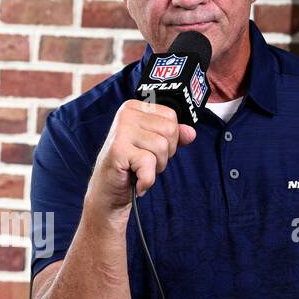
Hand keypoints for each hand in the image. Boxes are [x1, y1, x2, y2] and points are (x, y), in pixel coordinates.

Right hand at [87, 98, 197, 219]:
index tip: (151, 149)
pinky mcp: (118, 149)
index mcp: (135, 108)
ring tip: (140, 170)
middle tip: (146, 162)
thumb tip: (191, 133)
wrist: (108, 190)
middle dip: (165, 153)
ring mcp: (121, 130)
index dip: (170, 139)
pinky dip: (147, 180)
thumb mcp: (155, 147)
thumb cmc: (130, 166)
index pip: (171, 117)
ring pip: (162, 147)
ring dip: (156, 166)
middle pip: (170, 130)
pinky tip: (138, 182)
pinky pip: (149, 163)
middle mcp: (126, 114)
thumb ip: (174, 136)